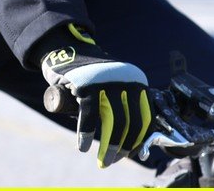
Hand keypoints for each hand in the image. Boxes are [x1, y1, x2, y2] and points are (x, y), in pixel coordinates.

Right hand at [38, 23, 151, 167]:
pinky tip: (83, 147)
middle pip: (131, 123)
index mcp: (138, 81)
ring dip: (109, 146)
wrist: (67, 51)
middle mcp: (127, 80)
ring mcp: (106, 81)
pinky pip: (90, 116)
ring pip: (113, 122)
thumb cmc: (94, 77)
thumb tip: (138, 142)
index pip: (146, 117)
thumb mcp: (118, 84)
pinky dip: (86, 135)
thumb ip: (128, 104)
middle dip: (123, 148)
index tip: (131, 154)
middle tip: (112, 161)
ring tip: (103, 161)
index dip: (139, 140)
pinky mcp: (86, 85)